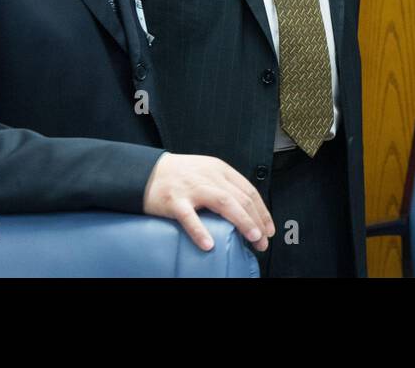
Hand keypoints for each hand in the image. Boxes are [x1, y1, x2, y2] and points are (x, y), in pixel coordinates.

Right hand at [142, 153, 274, 251]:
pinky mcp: (174, 200)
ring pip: (224, 203)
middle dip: (257, 221)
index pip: (248, 190)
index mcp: (219, 170)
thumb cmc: (179, 175)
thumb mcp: (206, 172)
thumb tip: (245, 211)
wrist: (146, 171)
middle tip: (263, 241)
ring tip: (252, 237)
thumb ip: (224, 186)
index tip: (268, 228)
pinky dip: (200, 231)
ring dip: (242, 221)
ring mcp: (192, 188)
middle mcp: (209, 177)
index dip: (262, 211)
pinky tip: (209, 244)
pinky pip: (189, 217)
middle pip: (241, 198)